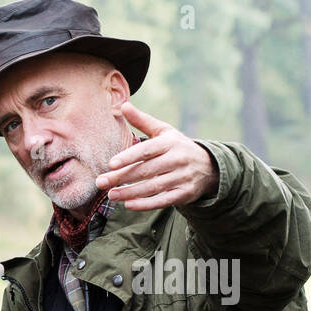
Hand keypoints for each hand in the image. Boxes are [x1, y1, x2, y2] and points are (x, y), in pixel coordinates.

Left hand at [95, 102, 219, 209]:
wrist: (209, 166)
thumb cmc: (178, 147)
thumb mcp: (164, 131)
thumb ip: (142, 121)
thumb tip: (123, 105)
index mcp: (170, 143)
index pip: (147, 150)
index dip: (128, 157)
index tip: (110, 164)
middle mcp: (178, 159)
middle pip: (146, 170)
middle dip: (122, 177)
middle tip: (101, 182)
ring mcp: (182, 177)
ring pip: (153, 187)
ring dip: (130, 193)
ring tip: (111, 195)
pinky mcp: (184, 193)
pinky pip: (163, 201)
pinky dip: (146, 204)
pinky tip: (129, 205)